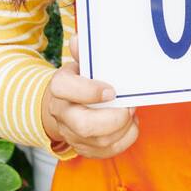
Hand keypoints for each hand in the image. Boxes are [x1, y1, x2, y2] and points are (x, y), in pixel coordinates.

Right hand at [41, 30, 138, 158]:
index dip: (89, 91)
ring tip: (131, 112)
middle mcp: (62, 114)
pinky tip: (129, 125)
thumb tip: (78, 39)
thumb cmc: (80, 81)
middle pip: (83, 125)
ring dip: (123, 128)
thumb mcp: (80, 64)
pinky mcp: (85, 149)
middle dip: (113, 119)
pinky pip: (108, 152)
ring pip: (99, 141)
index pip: (66, 90)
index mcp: (60, 88)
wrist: (66, 105)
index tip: (111, 90)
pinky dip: (125, 139)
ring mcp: (72, 135)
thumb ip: (83, 52)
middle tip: (128, 107)